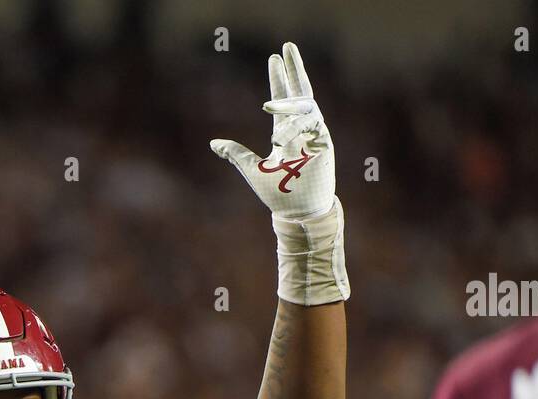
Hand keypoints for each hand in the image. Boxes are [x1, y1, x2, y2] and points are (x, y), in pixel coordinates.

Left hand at [211, 42, 335, 220]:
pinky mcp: (324, 143)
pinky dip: (294, 126)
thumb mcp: (252, 169)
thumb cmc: (278, 194)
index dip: (279, 79)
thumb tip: (213, 143)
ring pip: (306, 105)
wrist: (297, 213)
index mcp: (286, 133)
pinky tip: (278, 135)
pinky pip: (312, 124)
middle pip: (300, 92)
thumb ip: (236, 153)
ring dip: (288, 101)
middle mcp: (301, 130)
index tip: (273, 57)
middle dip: (293, 70)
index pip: (283, 100)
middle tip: (286, 47)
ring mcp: (314, 135)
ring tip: (267, 106)